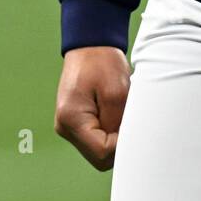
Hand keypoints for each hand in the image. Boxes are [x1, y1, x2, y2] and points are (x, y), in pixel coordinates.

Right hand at [54, 46, 130, 170]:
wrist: (90, 44)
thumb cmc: (102, 61)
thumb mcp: (117, 92)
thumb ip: (119, 123)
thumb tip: (124, 146)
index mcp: (71, 119)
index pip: (102, 152)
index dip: (122, 145)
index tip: (134, 126)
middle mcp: (65, 127)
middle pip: (99, 157)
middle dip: (119, 143)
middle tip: (131, 120)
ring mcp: (69, 127)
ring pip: (99, 149)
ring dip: (115, 136)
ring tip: (122, 112)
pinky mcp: (76, 123)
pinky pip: (97, 138)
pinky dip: (110, 130)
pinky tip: (116, 112)